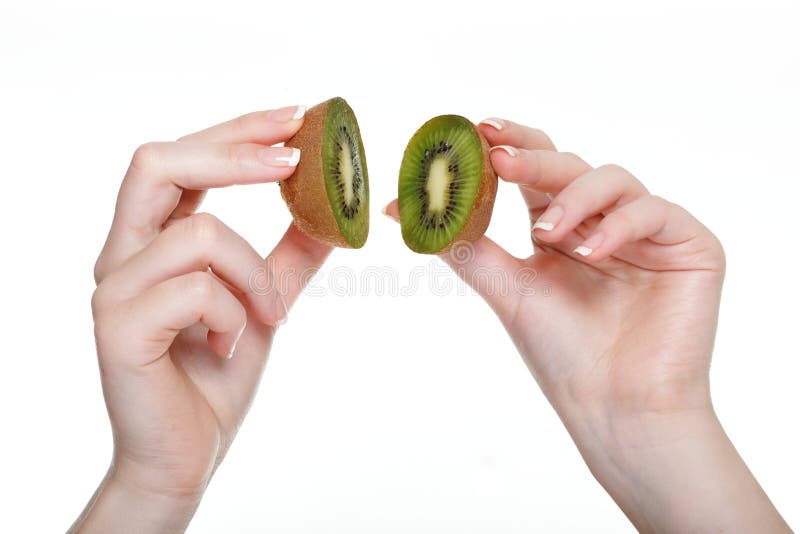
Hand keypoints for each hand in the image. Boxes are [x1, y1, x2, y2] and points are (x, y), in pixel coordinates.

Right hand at [71, 106, 330, 532]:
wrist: (186, 454)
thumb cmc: (216, 377)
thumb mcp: (264, 302)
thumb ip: (290, 257)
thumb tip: (336, 212)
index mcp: (151, 241)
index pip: (181, 160)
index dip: (235, 132)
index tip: (294, 117)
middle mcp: (122, 254)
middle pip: (157, 162)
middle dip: (233, 150)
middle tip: (295, 157)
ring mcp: (112, 289)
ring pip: (198, 233)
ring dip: (254, 273)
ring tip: (269, 317)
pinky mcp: (117, 328)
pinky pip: (196, 289)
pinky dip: (234, 314)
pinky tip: (230, 346)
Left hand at [385, 118, 788, 531]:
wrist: (614, 408)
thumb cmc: (562, 354)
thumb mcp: (505, 288)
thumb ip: (463, 244)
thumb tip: (397, 209)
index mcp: (561, 226)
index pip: (537, 171)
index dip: (511, 146)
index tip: (477, 130)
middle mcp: (602, 221)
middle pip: (568, 167)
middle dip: (533, 160)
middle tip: (500, 156)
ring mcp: (646, 230)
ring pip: (611, 179)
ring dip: (573, 198)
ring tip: (546, 232)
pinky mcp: (689, 244)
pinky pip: (654, 211)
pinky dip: (619, 225)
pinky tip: (590, 253)